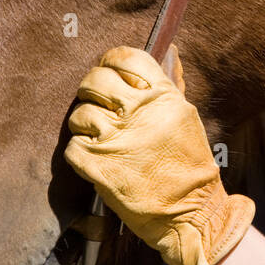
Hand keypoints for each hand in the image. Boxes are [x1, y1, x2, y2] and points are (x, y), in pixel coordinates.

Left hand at [63, 44, 254, 264]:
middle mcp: (139, 114)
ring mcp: (117, 140)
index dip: (111, 61)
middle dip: (90, 90)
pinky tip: (95, 159)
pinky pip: (73, 147)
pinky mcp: (99, 167)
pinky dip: (79, 153)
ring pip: (79, 114)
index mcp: (163, 98)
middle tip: (96, 103)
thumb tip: (170, 51)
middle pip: (95, 80)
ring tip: (97, 137)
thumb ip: (171, 84)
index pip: (126, 58)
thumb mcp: (186, 117)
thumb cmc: (190, 166)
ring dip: (83, 125)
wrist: (191, 213)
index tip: (108, 71)